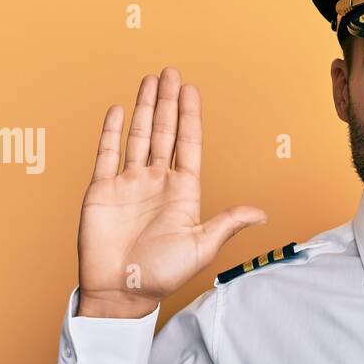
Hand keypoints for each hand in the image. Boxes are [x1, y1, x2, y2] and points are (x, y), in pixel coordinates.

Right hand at [76, 66, 267, 317]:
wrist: (120, 291)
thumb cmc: (162, 274)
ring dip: (144, 109)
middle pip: (164, 133)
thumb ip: (226, 224)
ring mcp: (129, 184)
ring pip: (138, 136)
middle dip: (167, 102)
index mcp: (182, 192)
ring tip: (149, 80)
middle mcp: (156, 182)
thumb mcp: (201, 246)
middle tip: (170, 71)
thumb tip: (261, 213)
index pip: (187, 145)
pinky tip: (119, 109)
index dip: (189, 117)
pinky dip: (112, 131)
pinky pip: (107, 154)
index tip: (190, 90)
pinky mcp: (102, 190)